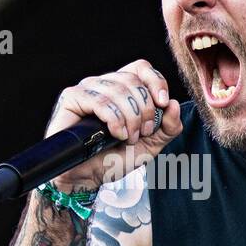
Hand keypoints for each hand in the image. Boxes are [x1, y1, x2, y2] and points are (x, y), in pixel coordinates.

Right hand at [45, 59, 182, 191]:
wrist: (89, 177)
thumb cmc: (114, 158)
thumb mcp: (151, 145)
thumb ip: (168, 127)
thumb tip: (174, 104)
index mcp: (122, 89)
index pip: (141, 68)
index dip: (156, 82)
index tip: (163, 103)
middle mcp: (104, 84)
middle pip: (133, 80)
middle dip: (145, 110)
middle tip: (143, 132)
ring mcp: (88, 89)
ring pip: (118, 89)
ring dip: (130, 118)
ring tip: (128, 138)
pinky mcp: (72, 98)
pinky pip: (100, 100)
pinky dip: (114, 120)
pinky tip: (116, 134)